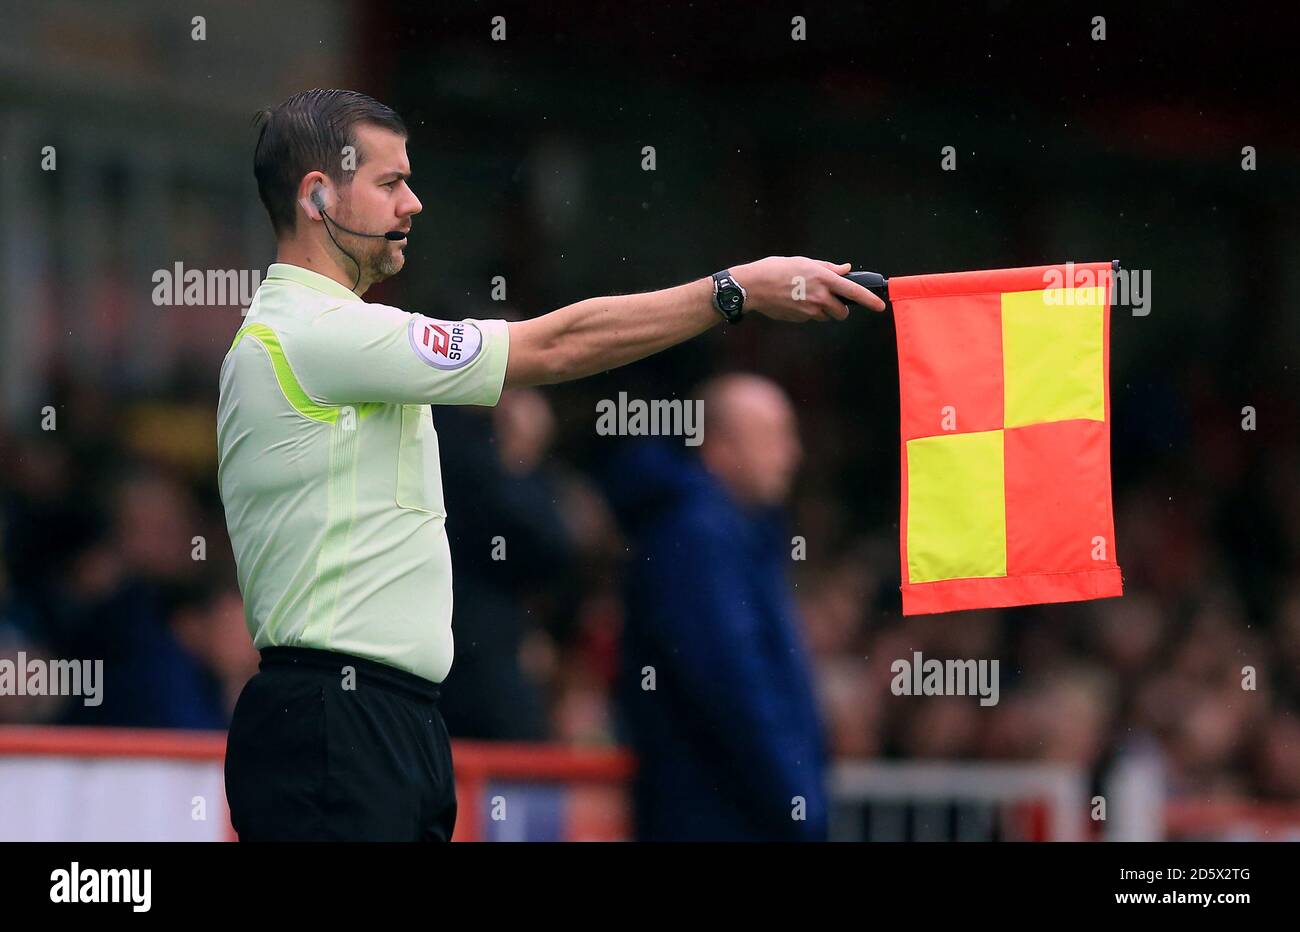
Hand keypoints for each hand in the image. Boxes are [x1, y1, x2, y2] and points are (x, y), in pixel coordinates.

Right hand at [729, 256, 885, 321]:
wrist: (753, 286)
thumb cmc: (776, 269)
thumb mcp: (803, 262)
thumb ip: (828, 268)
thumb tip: (846, 269)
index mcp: (823, 279)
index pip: (854, 292)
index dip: (869, 300)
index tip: (879, 306)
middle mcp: (819, 297)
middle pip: (841, 312)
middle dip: (839, 309)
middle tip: (830, 300)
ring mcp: (809, 310)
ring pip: (826, 316)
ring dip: (823, 310)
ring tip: (806, 297)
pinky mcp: (799, 319)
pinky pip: (810, 318)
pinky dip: (807, 312)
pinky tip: (793, 301)